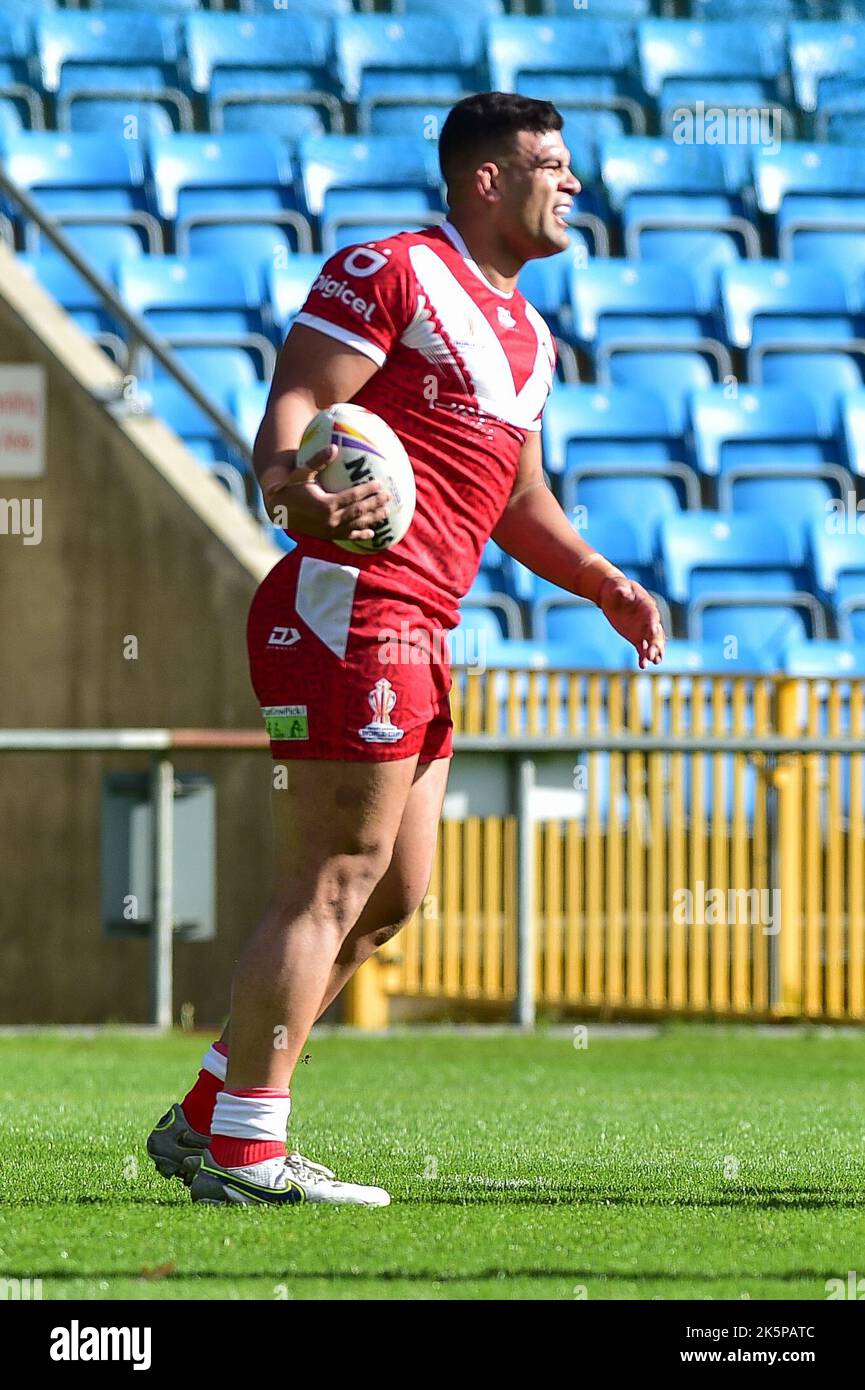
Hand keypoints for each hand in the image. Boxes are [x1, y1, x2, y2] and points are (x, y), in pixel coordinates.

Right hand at [263, 445, 390, 543]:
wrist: (279, 509)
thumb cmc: (291, 486)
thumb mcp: (302, 472)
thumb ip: (318, 461)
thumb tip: (334, 447)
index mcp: (326, 504)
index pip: (353, 497)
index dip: (368, 491)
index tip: (380, 484)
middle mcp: (330, 520)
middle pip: (359, 511)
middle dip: (375, 504)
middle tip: (388, 497)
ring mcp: (330, 530)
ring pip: (357, 525)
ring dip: (373, 519)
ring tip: (386, 513)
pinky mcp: (328, 536)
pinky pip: (348, 536)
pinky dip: (360, 535)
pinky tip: (371, 533)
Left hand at [598, 574, 665, 669]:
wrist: (612, 595)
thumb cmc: (616, 588)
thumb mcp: (617, 586)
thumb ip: (622, 589)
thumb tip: (623, 591)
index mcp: (647, 605)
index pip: (652, 616)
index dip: (654, 624)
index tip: (653, 632)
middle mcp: (649, 619)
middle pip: (656, 633)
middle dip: (656, 644)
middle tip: (653, 654)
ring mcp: (644, 630)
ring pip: (652, 643)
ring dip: (653, 652)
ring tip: (655, 662)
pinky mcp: (637, 638)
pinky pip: (641, 649)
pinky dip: (642, 657)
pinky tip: (642, 666)